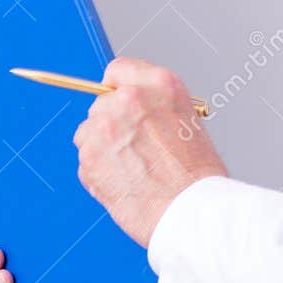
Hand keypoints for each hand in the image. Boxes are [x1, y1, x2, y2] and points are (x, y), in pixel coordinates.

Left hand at [73, 57, 226, 247]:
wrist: (191, 212)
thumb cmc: (196, 175)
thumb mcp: (187, 120)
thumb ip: (154, 106)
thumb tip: (128, 109)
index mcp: (159, 85)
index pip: (119, 70)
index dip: (117, 89)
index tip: (117, 102)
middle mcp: (128, 99)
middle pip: (100, 104)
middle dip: (110, 125)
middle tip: (132, 150)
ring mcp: (104, 126)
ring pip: (88, 132)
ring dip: (101, 148)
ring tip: (131, 171)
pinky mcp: (89, 156)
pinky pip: (85, 160)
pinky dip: (98, 172)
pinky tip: (124, 184)